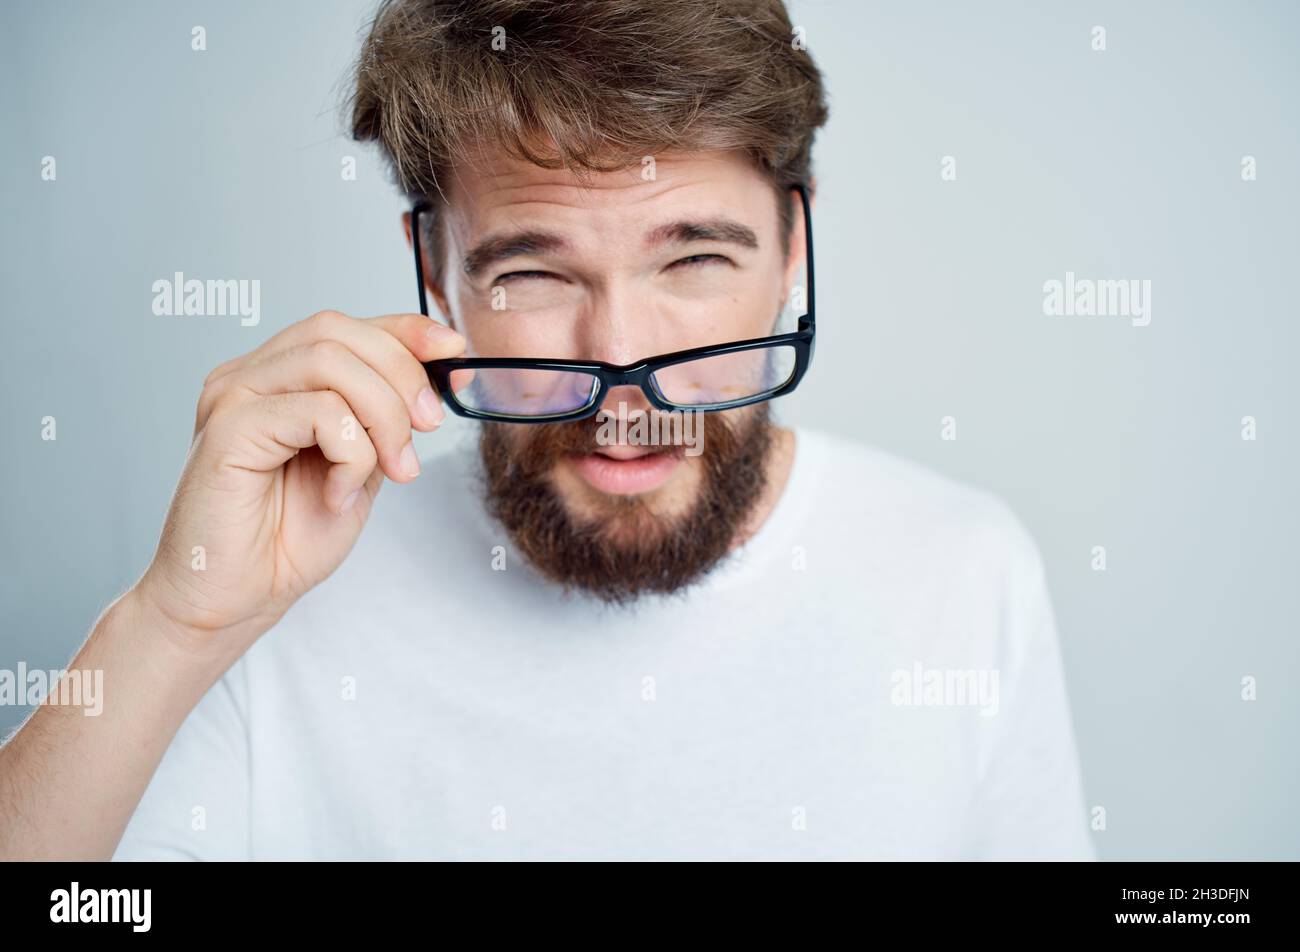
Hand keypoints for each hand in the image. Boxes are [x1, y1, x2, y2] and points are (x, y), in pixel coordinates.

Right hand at [134, 310, 463, 661]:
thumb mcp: (360, 467)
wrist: (234, 600)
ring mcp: (232, 396)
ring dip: (383, 415)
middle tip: (428, 429)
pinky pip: (316, 410)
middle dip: (401, 375)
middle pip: (339, 332)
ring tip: (393, 468)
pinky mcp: (228, 428)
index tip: (454, 352)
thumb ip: (384, 420)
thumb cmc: (285, 541)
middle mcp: (249, 376)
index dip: (406, 332)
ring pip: (331, 361)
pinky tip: (338, 493)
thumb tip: (438, 378)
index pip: (347, 328)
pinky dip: (350, 453)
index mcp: (278, 379)